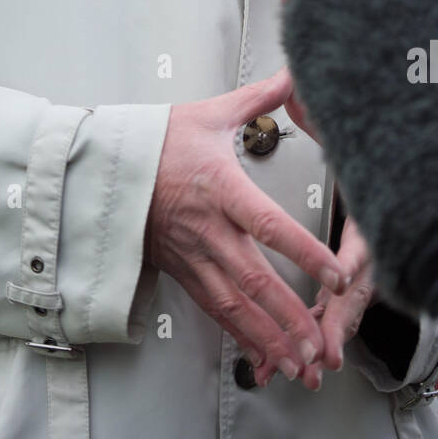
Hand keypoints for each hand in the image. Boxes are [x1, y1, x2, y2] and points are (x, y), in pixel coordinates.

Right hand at [144, 67, 352, 389]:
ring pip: (235, 305)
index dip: (303, 252)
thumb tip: (293, 74)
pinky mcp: (183, 271)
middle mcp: (207, 228)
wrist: (102, 168)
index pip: (267, 224)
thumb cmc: (156, 142)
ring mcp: (193, 255)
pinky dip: (243, 338)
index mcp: (219, 187)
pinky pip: (216, 311)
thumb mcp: (208, 114)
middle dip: (291, 316)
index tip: (335, 273)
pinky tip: (265, 358)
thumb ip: (258, 99)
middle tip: (321, 344)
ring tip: (301, 364)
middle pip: (254, 279)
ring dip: (270, 338)